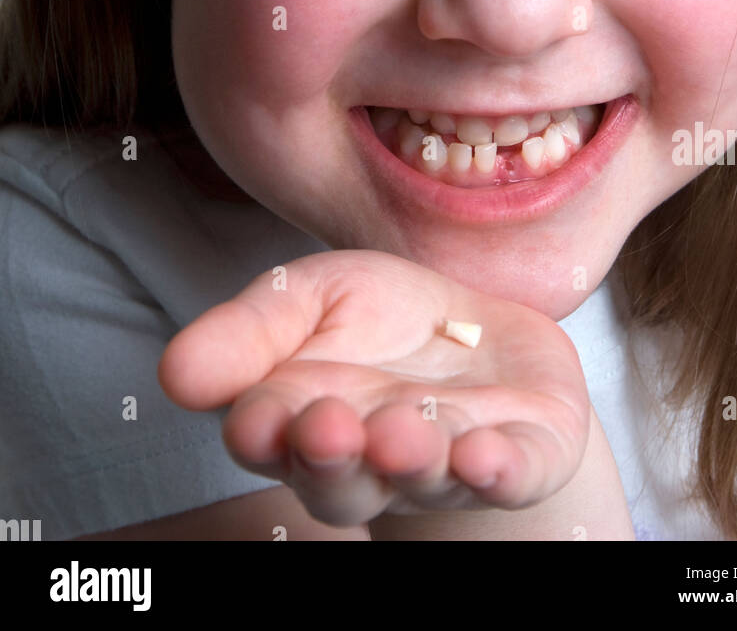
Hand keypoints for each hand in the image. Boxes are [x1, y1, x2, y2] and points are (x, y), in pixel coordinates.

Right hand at [157, 249, 592, 527]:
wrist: (481, 330)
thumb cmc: (380, 318)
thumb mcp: (307, 295)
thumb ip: (250, 329)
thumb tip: (174, 372)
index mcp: (303, 421)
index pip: (272, 439)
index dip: (265, 432)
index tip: (258, 418)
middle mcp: (371, 460)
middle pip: (341, 481)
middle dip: (334, 458)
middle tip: (329, 427)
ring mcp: (448, 464)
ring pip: (423, 478)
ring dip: (411, 460)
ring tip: (403, 434)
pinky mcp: (522, 457)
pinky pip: (513, 475)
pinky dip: (501, 471)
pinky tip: (486, 455)